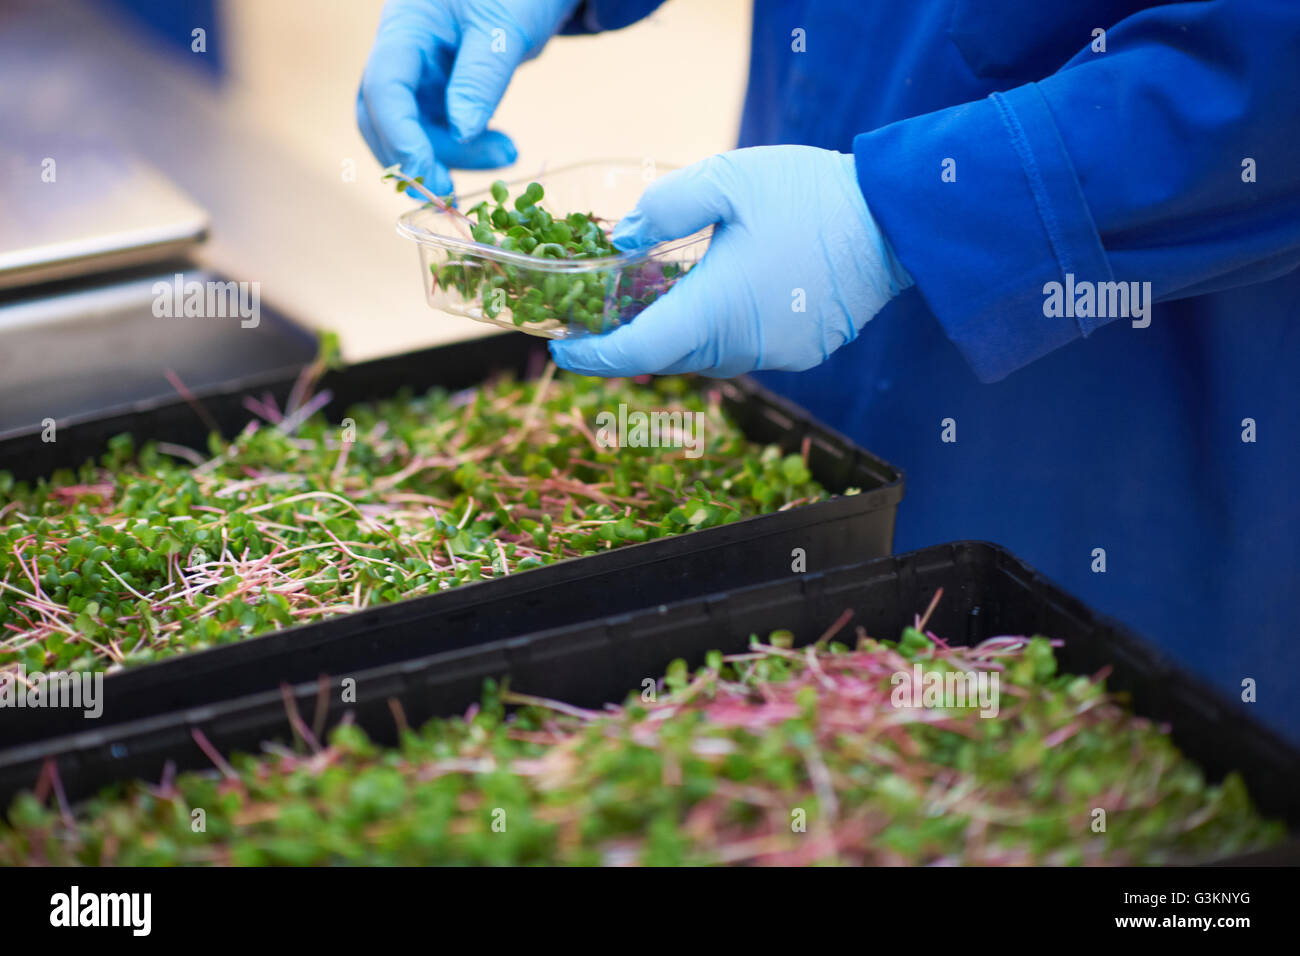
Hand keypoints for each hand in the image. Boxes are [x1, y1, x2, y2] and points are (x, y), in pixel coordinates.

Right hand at [357, 0, 579, 194]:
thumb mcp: (502, 29)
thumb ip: (480, 78)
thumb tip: (462, 132)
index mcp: (406, 26)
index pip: (383, 87)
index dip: (399, 136)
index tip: (428, 174)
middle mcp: (403, 53)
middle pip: (386, 118)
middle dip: (417, 158)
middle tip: (453, 192)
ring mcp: (419, 75)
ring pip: (415, 132)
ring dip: (455, 156)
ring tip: (508, 153)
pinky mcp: (440, 92)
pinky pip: (440, 131)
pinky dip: (467, 149)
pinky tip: (501, 148)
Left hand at [549, 145, 912, 377]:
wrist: (896, 216)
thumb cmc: (810, 194)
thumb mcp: (726, 180)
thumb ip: (664, 208)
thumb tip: (623, 239)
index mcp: (716, 310)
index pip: (637, 353)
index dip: (593, 357)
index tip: (560, 348)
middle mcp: (743, 345)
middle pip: (667, 358)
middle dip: (628, 342)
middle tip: (596, 316)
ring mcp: (776, 353)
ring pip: (704, 357)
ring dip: (673, 336)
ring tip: (649, 302)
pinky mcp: (802, 350)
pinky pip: (741, 350)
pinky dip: (715, 333)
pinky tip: (710, 298)